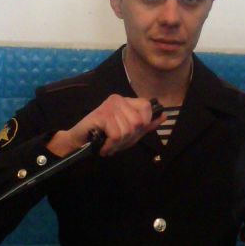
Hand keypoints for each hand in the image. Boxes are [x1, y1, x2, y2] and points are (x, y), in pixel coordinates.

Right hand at [47, 94, 164, 156]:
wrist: (79, 141)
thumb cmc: (104, 137)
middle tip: (116, 142)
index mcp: (127, 101)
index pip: (147, 107)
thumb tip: (165, 116)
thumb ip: (147, 125)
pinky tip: (104, 146)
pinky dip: (111, 145)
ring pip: (128, 130)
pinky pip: (116, 134)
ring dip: (118, 143)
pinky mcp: (101, 114)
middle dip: (129, 138)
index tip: (131, 133)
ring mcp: (109, 105)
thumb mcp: (130, 133)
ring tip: (109, 144)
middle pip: (138, 122)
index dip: (144, 123)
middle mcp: (119, 99)